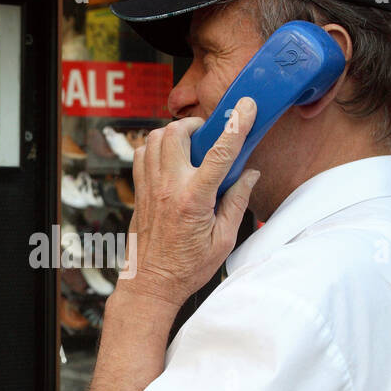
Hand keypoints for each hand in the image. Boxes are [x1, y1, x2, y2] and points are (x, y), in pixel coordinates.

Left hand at [117, 96, 261, 308]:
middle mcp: (168, 188)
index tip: (247, 106)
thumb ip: (237, 202)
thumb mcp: (223, 241)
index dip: (236, 125)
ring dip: (174, 133)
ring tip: (190, 146)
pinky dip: (155, 147)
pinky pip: (141, 153)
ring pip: (154, 138)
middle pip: (176, 133)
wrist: (150, 285)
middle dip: (196, 125)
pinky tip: (169, 159)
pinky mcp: (139, 192)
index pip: (220, 153)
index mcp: (194, 200)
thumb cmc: (188, 268)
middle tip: (209, 135)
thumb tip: (251, 174)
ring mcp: (149, 188)